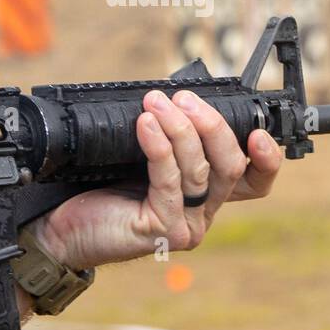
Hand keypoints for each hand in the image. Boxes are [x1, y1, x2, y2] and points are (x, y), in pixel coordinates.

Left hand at [31, 90, 283, 271]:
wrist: (62, 231)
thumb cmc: (100, 194)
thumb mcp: (142, 162)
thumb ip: (169, 143)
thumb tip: (177, 100)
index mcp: (205, 197)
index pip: (253, 181)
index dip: (266, 158)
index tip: (258, 130)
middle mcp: (202, 214)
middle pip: (230, 167)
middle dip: (211, 125)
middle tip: (183, 99)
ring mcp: (185, 225)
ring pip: (200, 170)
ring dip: (180, 128)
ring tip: (156, 103)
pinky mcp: (162, 229)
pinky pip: (168, 180)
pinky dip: (159, 147)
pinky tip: (147, 125)